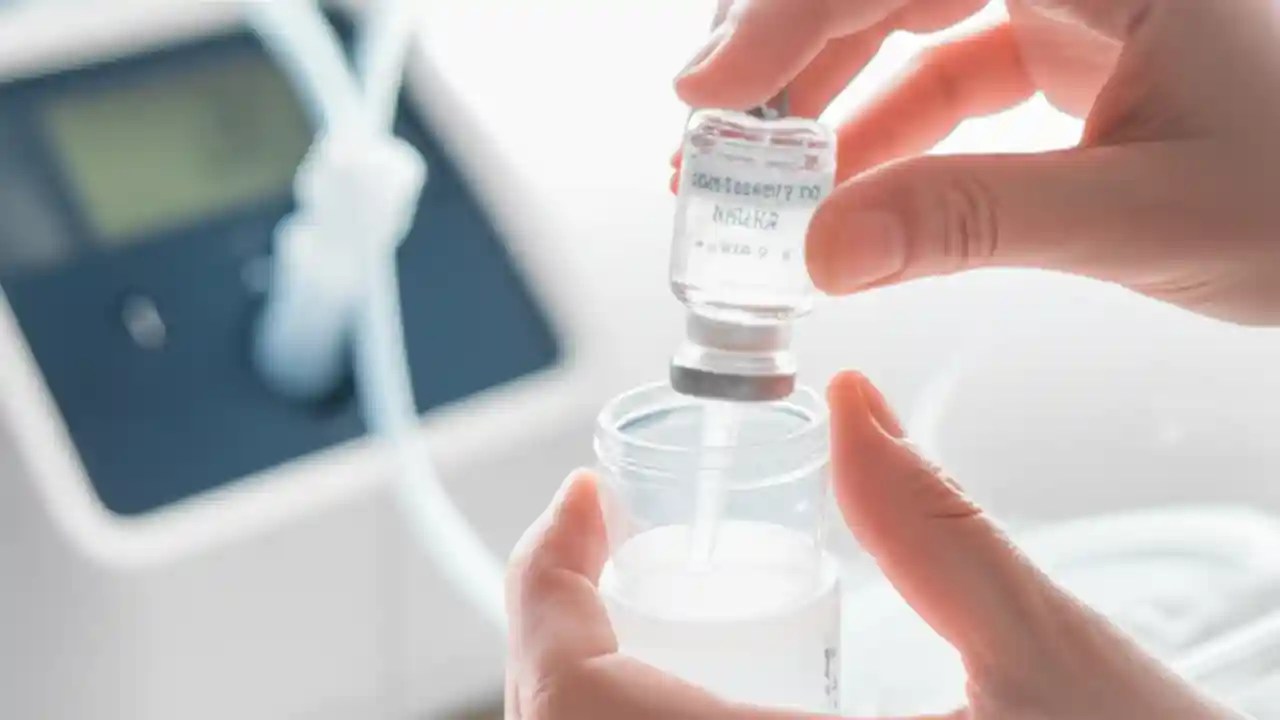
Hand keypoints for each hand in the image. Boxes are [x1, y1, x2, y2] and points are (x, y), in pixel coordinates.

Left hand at [505, 372, 1239, 718]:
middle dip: (553, 627)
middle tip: (596, 541)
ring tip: (621, 600)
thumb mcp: (1045, 661)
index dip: (545, 584)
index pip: (570, 694)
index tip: (579, 502)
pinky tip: (674, 686)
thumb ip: (930, 528)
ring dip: (576, 685)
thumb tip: (851, 407)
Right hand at [674, 0, 1279, 324]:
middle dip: (782, 49)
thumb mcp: (1144, 213)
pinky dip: (876, 134)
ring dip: (815, 95)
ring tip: (747, 178)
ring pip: (896, 14)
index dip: (792, 14)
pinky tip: (832, 195)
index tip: (711, 94)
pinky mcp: (1057, 44)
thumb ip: (975, 222)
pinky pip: (938, 74)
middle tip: (704, 137)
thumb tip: (823, 252)